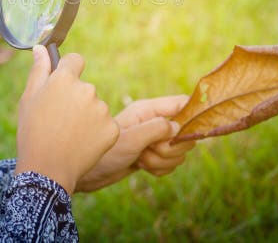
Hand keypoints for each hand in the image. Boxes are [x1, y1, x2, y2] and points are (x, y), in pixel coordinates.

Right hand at [15, 46, 119, 194]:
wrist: (47, 169)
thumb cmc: (32, 132)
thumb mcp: (28, 99)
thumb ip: (38, 70)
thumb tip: (41, 48)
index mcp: (65, 79)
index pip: (76, 60)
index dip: (68, 71)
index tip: (62, 86)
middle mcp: (87, 89)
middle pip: (85, 87)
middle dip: (76, 99)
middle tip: (59, 120)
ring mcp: (102, 109)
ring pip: (96, 107)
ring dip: (87, 116)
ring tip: (69, 134)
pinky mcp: (113, 128)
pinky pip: (106, 124)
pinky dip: (97, 132)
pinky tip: (82, 143)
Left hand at [75, 96, 195, 192]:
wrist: (86, 173)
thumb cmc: (102, 152)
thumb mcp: (130, 140)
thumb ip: (156, 129)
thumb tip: (178, 128)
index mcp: (148, 110)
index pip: (181, 103)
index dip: (192, 115)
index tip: (190, 132)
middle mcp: (153, 122)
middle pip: (185, 132)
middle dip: (172, 147)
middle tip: (150, 150)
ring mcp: (153, 140)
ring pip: (179, 151)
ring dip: (163, 160)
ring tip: (141, 159)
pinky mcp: (152, 156)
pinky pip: (171, 164)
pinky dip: (159, 169)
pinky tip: (141, 167)